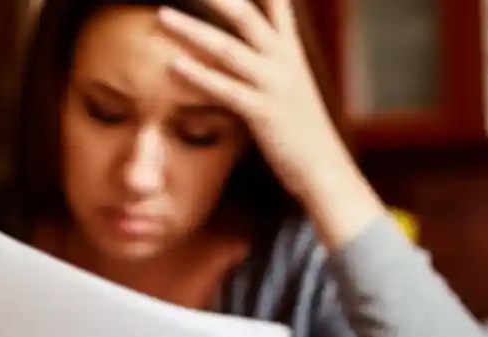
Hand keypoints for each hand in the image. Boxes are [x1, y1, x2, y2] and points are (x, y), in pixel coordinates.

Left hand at [158, 0, 386, 246]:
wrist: (325, 169)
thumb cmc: (301, 129)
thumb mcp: (293, 83)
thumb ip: (273, 56)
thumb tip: (248, 43)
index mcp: (290, 51)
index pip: (276, 4)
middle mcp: (284, 61)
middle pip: (246, 13)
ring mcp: (276, 86)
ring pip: (229, 49)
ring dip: (193, 30)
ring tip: (162, 15)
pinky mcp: (265, 114)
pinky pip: (227, 91)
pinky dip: (200, 76)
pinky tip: (174, 66)